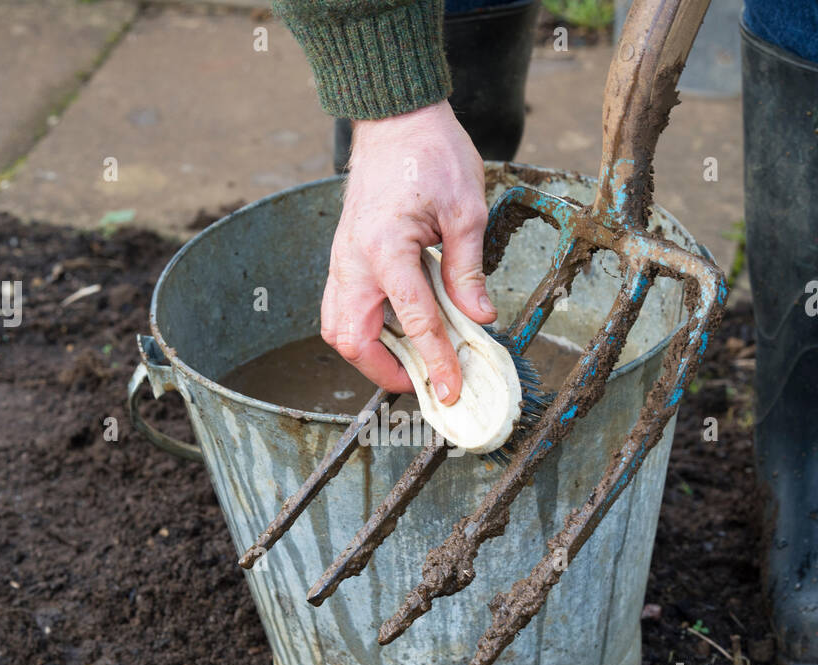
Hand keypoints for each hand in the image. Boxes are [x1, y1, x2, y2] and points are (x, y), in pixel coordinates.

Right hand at [321, 101, 495, 404]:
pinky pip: (339, 306)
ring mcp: (341, 259)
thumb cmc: (431, 154)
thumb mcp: (466, 210)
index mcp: (386, 250)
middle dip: (385, 371)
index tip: (451, 390)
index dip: (436, 362)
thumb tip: (480, 317)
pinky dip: (362, 329)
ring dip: (368, 353)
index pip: (414, 323)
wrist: (395, 120)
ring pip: (337, 327)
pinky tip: (395, 331)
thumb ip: (468, 269)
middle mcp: (353, 260)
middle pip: (351, 340)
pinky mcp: (342, 256)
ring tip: (409, 362)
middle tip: (425, 381)